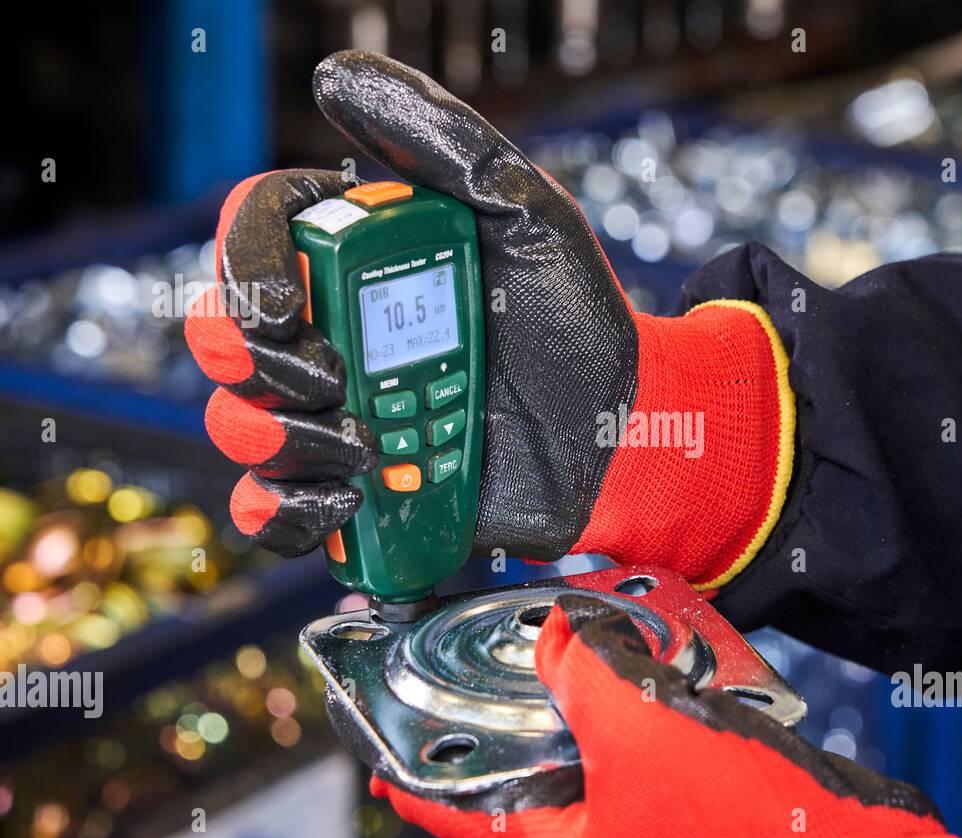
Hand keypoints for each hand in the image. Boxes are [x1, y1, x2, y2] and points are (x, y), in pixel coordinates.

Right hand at [188, 50, 794, 588]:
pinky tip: (348, 501)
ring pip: (238, 425)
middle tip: (333, 376)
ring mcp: (336, 412)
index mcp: (356, 258)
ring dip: (280, 441)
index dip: (243, 265)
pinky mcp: (354, 488)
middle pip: (220, 335)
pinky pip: (272, 512)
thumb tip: (339, 78)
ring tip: (366, 447)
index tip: (286, 304)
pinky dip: (285, 514)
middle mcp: (330, 330)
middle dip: (256, 361)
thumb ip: (447, 148)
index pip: (253, 235)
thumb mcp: (528, 214)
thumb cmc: (576, 317)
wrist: (619, 428)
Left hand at [371, 595, 961, 837]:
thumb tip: (556, 634)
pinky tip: (665, 663)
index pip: (452, 808)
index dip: (408, 762)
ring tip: (592, 640)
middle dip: (516, 700)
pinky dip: (647, 700)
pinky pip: (647, 744)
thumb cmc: (754, 836)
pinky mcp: (689, 802)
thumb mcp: (643, 736)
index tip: (373, 731)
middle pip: (522, 765)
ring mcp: (641, 825)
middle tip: (505, 645)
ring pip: (589, 750)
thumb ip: (584, 673)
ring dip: (590, 691)